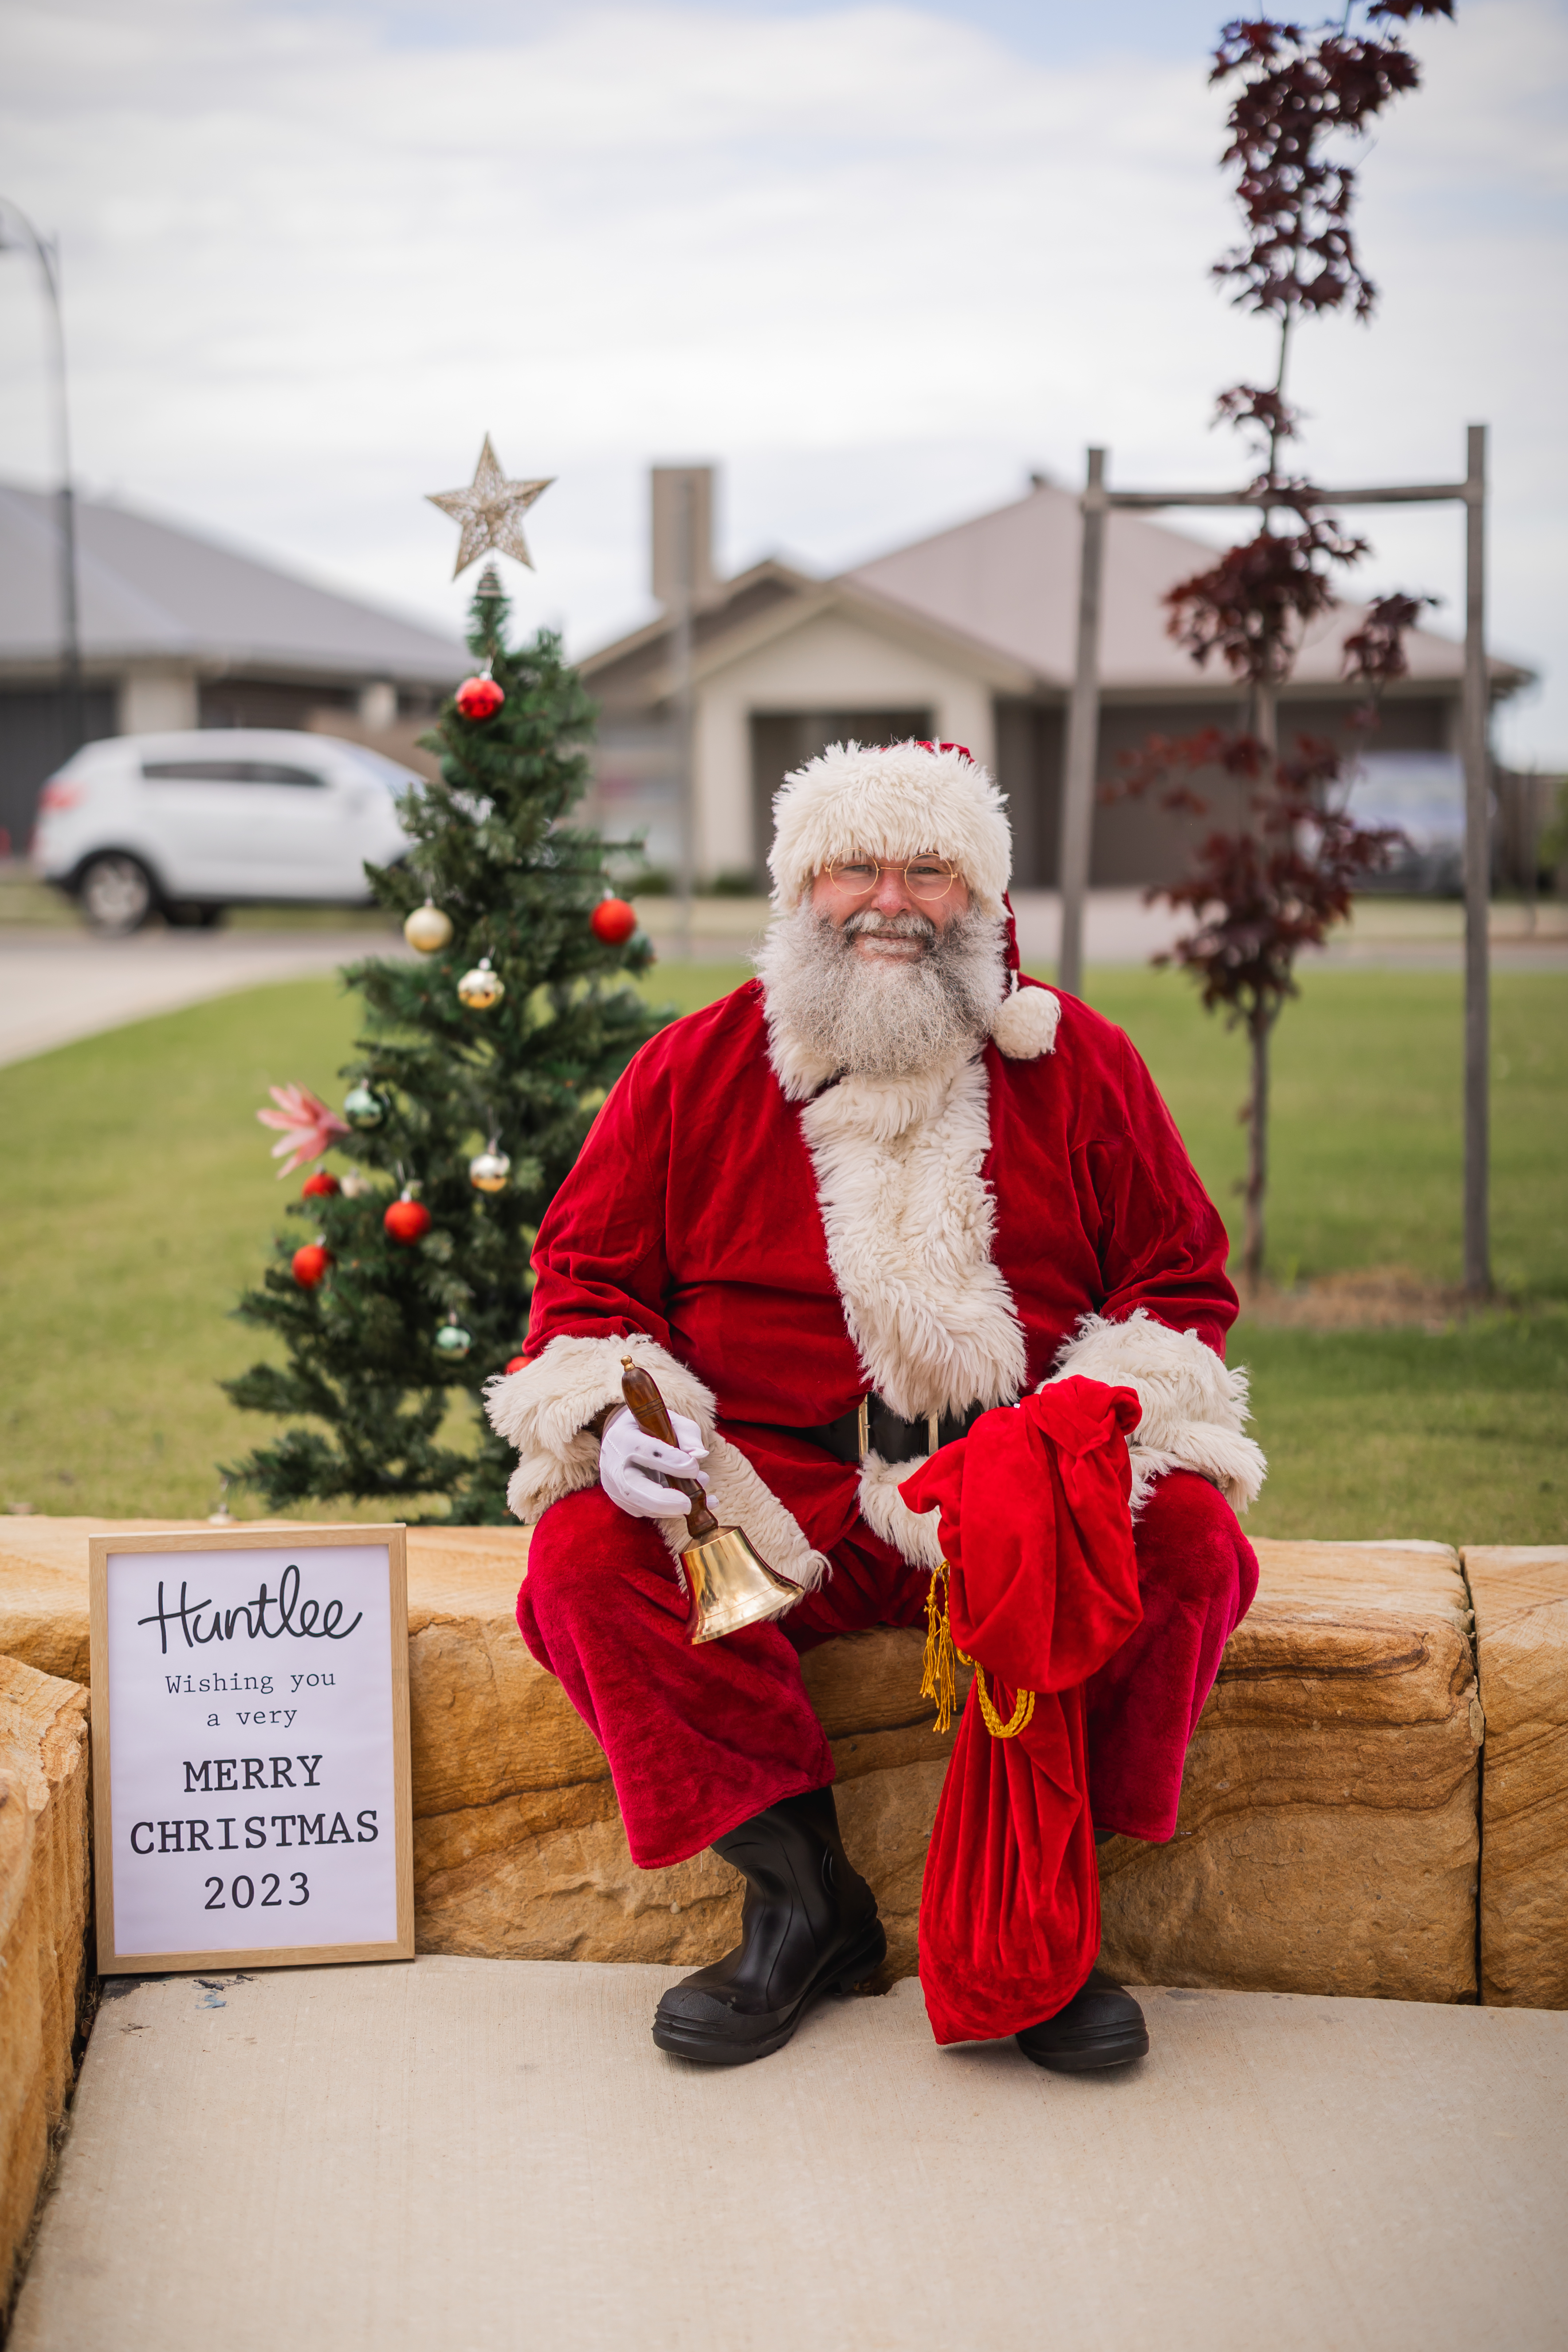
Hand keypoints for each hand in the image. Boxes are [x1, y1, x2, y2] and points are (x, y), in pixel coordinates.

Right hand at [598, 1404, 710, 1521]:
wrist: (623, 1438)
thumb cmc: (650, 1428)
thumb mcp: (670, 1421)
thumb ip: (687, 1434)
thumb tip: (700, 1455)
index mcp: (623, 1437)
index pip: (644, 1451)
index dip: (670, 1462)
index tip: (694, 1467)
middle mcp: (614, 1464)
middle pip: (632, 1488)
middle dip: (662, 1500)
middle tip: (688, 1504)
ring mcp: (614, 1486)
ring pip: (640, 1505)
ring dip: (672, 1507)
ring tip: (699, 1498)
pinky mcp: (621, 1500)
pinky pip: (645, 1511)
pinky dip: (669, 1511)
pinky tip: (690, 1501)